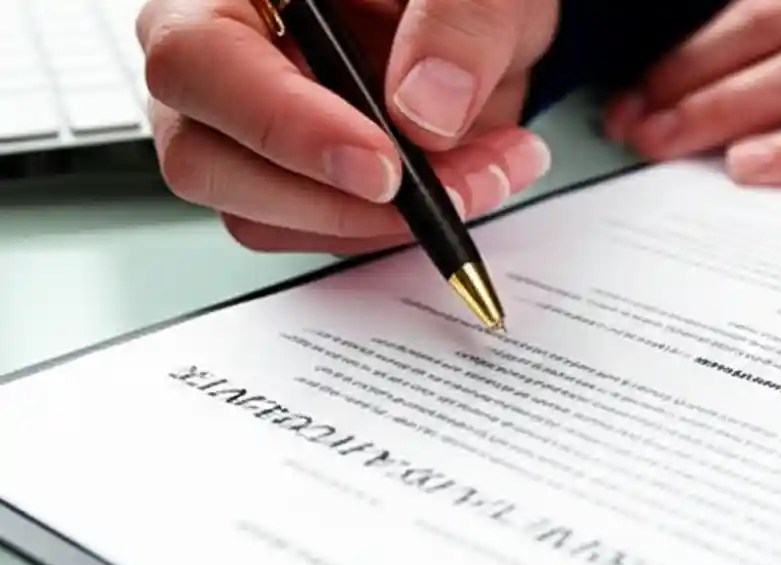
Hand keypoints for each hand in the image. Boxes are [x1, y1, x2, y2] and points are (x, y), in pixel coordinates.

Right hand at [138, 0, 558, 252]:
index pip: (201, 56)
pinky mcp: (285, 176)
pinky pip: (311, 231)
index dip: (284, 123)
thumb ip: (457, 23)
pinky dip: (392, 227)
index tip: (382, 167)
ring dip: (380, 222)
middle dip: (338, 200)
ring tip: (482, 176)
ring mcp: (242, 122)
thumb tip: (425, 112)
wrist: (484, 22)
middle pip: (203, 157)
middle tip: (445, 191)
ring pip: (257, 213)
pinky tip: (465, 184)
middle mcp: (219, 52)